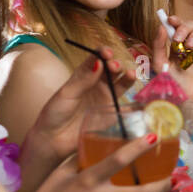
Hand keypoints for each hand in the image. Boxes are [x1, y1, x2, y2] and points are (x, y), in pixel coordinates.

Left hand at [26, 48, 136, 166]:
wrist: (54, 138)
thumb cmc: (55, 113)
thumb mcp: (67, 94)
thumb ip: (84, 79)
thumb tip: (99, 62)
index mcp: (84, 75)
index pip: (97, 58)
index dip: (103, 53)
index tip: (106, 53)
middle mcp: (97, 83)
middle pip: (112, 69)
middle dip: (115, 64)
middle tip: (114, 67)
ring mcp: (106, 97)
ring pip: (121, 83)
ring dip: (127, 77)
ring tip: (130, 74)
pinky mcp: (112, 112)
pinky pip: (125, 104)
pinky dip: (134, 101)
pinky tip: (138, 98)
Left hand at [153, 14, 192, 106]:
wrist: (189, 101)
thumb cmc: (173, 86)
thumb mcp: (159, 64)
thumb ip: (158, 45)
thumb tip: (160, 26)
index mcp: (179, 47)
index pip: (178, 28)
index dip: (176, 21)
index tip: (170, 20)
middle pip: (191, 26)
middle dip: (184, 27)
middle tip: (178, 38)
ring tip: (191, 45)